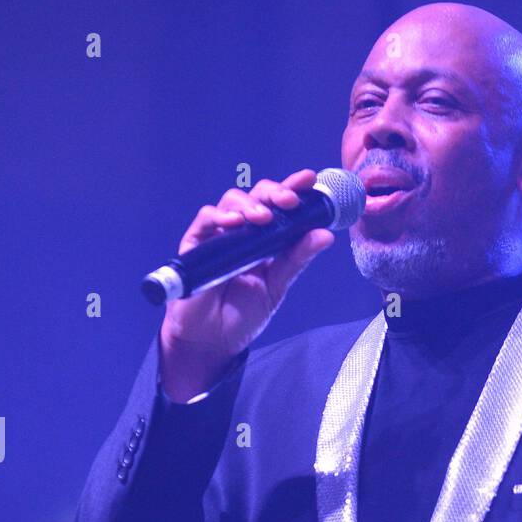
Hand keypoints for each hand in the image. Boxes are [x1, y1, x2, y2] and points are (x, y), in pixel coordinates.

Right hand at [158, 168, 333, 400]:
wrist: (212, 341)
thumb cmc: (243, 315)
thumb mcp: (276, 287)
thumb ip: (296, 260)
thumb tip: (325, 235)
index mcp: (266, 239)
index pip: (280, 206)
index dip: (293, 188)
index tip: (309, 180)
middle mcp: (243, 232)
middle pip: (257, 196)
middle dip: (275, 192)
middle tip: (290, 200)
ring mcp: (219, 236)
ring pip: (232, 202)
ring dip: (249, 204)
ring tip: (263, 217)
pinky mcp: (196, 244)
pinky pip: (205, 220)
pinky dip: (219, 216)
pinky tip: (234, 224)